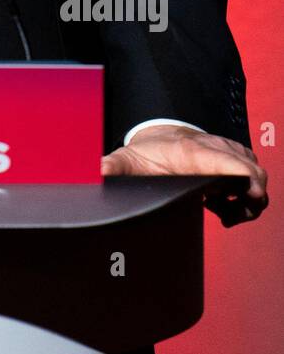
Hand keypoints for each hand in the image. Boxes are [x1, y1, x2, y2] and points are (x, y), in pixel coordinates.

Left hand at [101, 124, 267, 226]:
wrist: (154, 138)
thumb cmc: (144, 153)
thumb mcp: (125, 161)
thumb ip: (112, 167)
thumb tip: (98, 172)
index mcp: (192, 152)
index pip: (229, 160)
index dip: (246, 178)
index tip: (250, 197)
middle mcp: (213, 148)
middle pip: (250, 168)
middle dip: (253, 195)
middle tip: (232, 215)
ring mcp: (224, 153)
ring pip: (254, 173)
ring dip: (248, 198)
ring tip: (225, 213)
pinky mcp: (229, 161)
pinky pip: (249, 178)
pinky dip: (245, 196)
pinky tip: (224, 208)